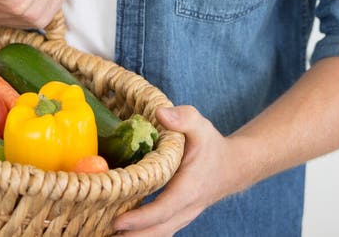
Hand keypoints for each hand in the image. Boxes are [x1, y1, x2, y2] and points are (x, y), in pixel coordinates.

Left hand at [113, 105, 245, 235]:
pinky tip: (123, 230)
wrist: (232, 167)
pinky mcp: (178, 217)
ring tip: (109, 235)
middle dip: (133, 236)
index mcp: (188, 188)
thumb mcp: (200, 125)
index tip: (117, 222)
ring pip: (159, 234)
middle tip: (106, 234)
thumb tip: (160, 113)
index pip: (163, 209)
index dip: (140, 218)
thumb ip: (183, 118)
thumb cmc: (212, 145)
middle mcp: (186, 208)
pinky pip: (160, 230)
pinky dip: (143, 233)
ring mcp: (183, 216)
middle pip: (158, 231)